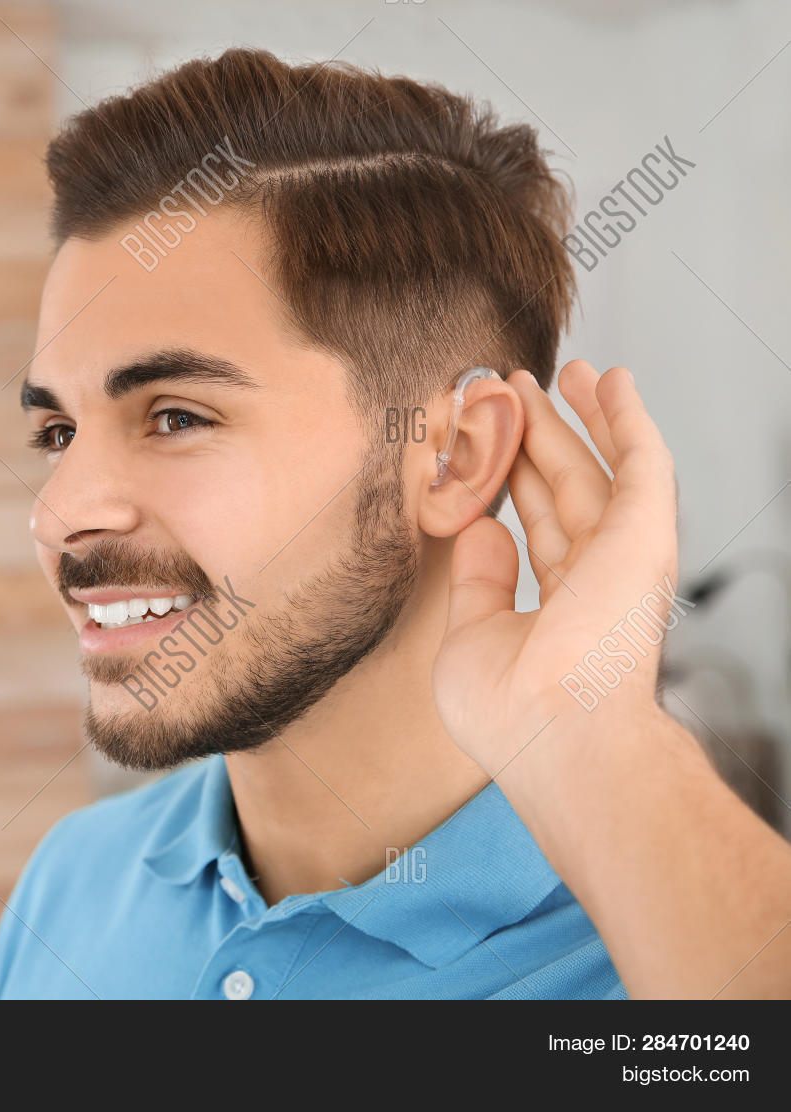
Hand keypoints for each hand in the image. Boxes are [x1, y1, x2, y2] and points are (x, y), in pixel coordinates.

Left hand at [431, 360, 680, 777]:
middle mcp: (597, 578)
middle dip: (541, 436)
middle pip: (566, 488)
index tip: (487, 441)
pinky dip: (628, 416)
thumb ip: (479, 582)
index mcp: (561, 609)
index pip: (538, 527)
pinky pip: (641, 460)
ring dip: (581, 415)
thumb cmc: (511, 715)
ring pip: (600, 466)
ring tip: (561, 370)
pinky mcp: (644, 533)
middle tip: (512, 389)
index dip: (515, 480)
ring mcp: (623, 554)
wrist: (556, 737)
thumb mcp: (470, 638)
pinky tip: (610, 381)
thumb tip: (481, 529)